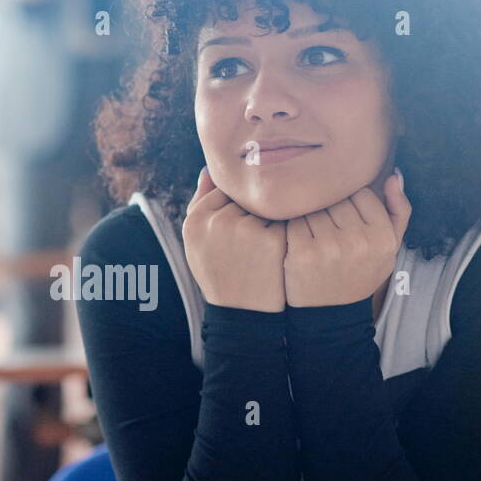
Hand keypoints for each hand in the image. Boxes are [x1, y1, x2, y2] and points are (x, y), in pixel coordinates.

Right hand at [182, 167, 286, 311]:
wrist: (242, 313)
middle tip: (252, 239)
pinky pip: (283, 217)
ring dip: (270, 217)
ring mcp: (245, 229)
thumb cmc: (219, 273)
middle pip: (245, 195)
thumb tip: (209, 167)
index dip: (235, 206)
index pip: (223, 190)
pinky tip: (277, 250)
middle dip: (252, 210)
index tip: (239, 225)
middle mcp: (218, 221)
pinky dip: (284, 229)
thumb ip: (200, 203)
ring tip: (263, 246)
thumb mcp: (197, 242)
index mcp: (195, 220)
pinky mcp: (271, 238)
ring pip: (265, 204)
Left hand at [283, 169, 411, 307]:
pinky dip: (295, 226)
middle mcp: (358, 241)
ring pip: (315, 207)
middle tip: (329, 227)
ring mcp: (328, 246)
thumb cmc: (361, 275)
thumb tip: (394, 175)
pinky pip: (295, 219)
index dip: (352, 203)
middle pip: (337, 199)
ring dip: (311, 215)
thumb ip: (398, 211)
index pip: (362, 194)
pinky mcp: (301, 252)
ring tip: (315, 234)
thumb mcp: (390, 249)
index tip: (348, 219)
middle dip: (330, 208)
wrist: (331, 314)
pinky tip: (301, 240)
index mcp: (383, 237)